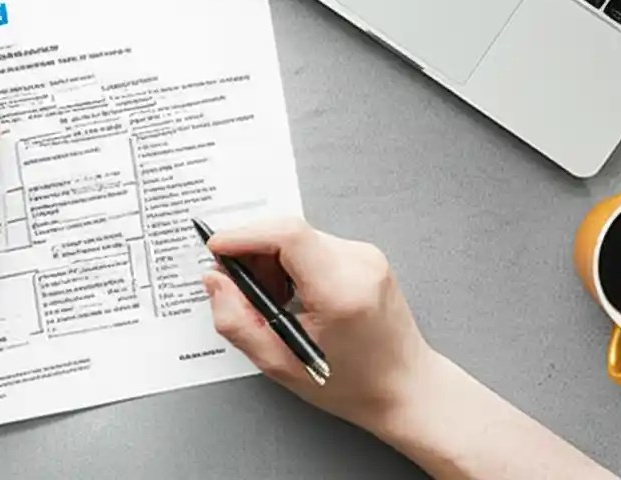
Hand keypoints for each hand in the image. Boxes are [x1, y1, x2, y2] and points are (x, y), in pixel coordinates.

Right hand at [201, 219, 435, 432]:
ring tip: (271, 299)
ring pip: (298, 238)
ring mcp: (366, 256)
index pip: (288, 235)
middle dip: (252, 253)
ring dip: (271, 260)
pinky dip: (291, 263)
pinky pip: (313, 245)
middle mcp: (358, 264)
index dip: (244, 235)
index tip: (217, 248)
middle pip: (288, 233)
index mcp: (341, 291)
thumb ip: (237, 321)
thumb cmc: (352, 384)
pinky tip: (291, 294)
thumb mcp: (280, 364)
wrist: (405, 387)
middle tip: (239, 287)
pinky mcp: (365, 255)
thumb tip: (215, 281)